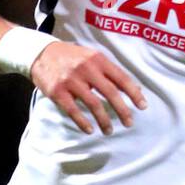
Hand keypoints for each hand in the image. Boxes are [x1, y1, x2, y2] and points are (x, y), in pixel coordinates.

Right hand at [31, 42, 146, 134]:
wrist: (42, 54)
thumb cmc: (72, 57)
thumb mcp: (92, 57)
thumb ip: (111, 71)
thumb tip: (136, 88)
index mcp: (98, 59)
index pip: (121, 78)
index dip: (134, 93)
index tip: (143, 107)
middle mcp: (86, 68)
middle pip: (110, 93)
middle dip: (122, 110)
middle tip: (129, 123)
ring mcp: (71, 80)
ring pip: (93, 104)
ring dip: (104, 120)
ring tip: (108, 130)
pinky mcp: (58, 91)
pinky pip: (73, 110)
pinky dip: (83, 122)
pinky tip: (89, 130)